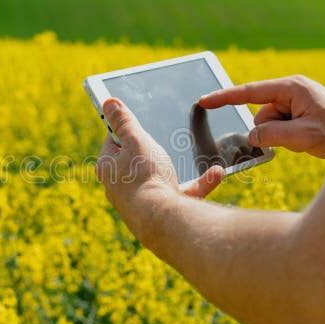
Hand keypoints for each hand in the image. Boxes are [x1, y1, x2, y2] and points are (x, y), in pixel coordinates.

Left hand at [96, 98, 223, 240]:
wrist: (162, 220)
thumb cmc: (145, 177)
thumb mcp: (135, 140)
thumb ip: (124, 121)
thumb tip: (108, 102)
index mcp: (108, 168)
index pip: (113, 141)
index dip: (127, 129)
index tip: (140, 123)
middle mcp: (120, 187)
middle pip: (137, 160)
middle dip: (154, 149)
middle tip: (167, 138)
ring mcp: (141, 201)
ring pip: (162, 178)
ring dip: (181, 167)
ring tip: (195, 155)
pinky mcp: (162, 213)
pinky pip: (182, 194)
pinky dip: (199, 184)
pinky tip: (216, 173)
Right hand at [200, 75, 324, 158]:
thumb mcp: (302, 136)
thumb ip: (271, 135)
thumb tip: (252, 136)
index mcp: (291, 88)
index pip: (249, 92)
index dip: (224, 97)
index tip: (204, 100)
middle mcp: (292, 91)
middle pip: (262, 115)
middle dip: (272, 131)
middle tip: (298, 138)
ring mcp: (297, 102)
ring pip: (271, 125)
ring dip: (283, 137)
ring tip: (308, 140)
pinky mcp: (301, 113)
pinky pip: (282, 129)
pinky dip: (289, 138)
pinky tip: (309, 140)